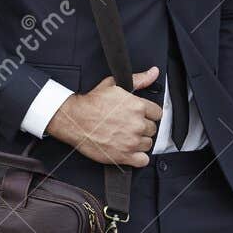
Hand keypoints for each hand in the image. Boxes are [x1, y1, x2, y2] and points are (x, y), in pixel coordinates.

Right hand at [45, 67, 162, 166]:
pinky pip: (143, 160)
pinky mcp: (124, 155)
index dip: (149, 114)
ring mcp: (131, 141)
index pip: (157, 113)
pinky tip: (130, 150)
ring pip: (148, 144)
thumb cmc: (92, 103)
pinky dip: (139, 157)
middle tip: (130, 125)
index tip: (141, 116)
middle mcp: (137, 124)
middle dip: (143, 127)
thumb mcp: (114, 85)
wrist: (75, 120)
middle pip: (152, 129)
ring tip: (127, 137)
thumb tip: (153, 73)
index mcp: (137, 106)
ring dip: (140, 141)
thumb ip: (139, 80)